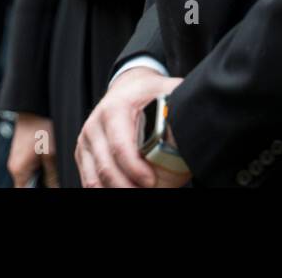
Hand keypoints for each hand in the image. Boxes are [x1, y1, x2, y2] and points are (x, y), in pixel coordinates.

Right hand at [9, 112, 58, 187]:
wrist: (32, 109)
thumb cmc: (40, 128)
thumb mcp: (51, 153)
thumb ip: (52, 175)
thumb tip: (57, 187)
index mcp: (19, 171)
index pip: (25, 192)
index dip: (39, 192)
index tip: (51, 186)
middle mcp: (15, 168)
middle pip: (29, 185)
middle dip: (43, 183)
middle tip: (55, 178)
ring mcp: (17, 161)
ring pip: (31, 176)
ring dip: (42, 175)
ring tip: (52, 165)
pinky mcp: (22, 154)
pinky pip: (31, 167)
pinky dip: (40, 166)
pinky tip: (49, 159)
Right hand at [76, 68, 185, 187]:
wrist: (126, 85)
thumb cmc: (148, 90)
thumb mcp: (166, 89)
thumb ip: (180, 103)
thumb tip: (198, 121)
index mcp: (114, 110)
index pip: (121, 146)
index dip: (135, 168)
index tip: (152, 182)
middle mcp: (94, 126)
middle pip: (106, 168)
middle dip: (127, 187)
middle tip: (148, 193)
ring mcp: (85, 140)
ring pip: (94, 178)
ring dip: (115, 190)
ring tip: (138, 195)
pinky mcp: (82, 152)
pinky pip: (89, 179)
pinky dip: (105, 190)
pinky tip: (125, 190)